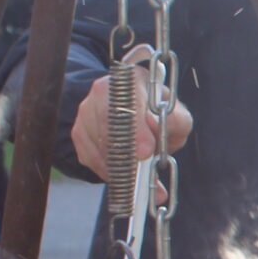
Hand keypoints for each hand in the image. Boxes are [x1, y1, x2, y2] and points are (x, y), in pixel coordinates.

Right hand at [72, 63, 193, 181]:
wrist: (137, 114)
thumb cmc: (158, 114)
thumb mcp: (178, 116)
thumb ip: (176, 121)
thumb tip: (156, 124)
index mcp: (131, 80)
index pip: (129, 103)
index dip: (136, 130)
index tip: (146, 152)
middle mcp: (103, 90)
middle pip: (108, 127)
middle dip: (127, 155)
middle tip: (142, 176)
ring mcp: (86, 111)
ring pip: (98, 146)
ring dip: (120, 166)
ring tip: (139, 178)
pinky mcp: (79, 133)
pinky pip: (91, 158)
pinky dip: (109, 171)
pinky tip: (125, 174)